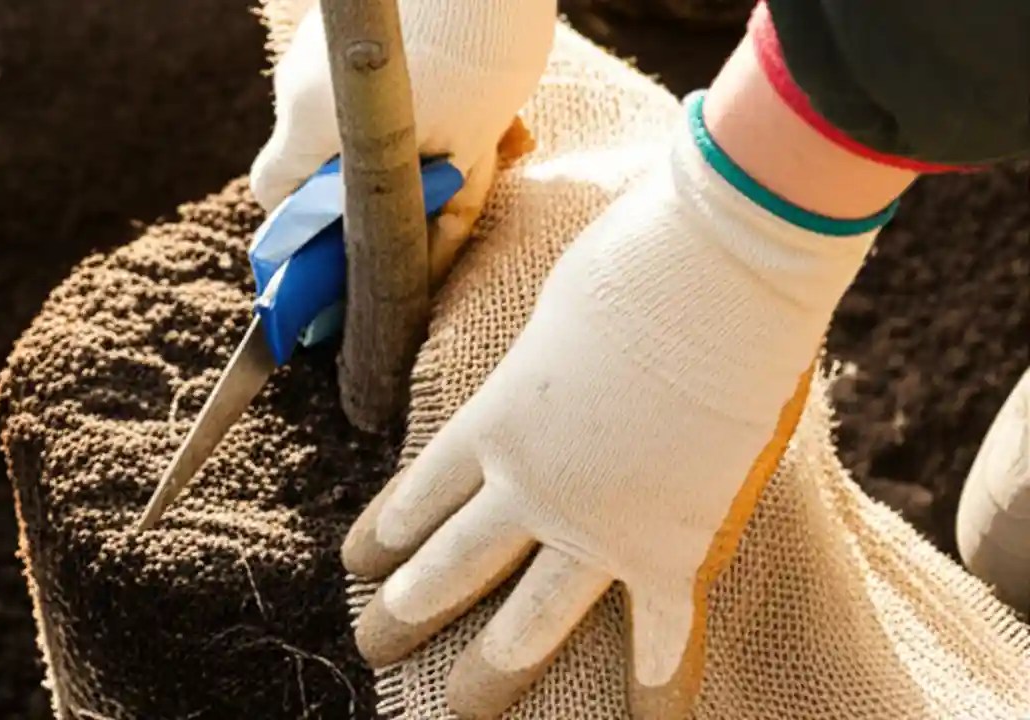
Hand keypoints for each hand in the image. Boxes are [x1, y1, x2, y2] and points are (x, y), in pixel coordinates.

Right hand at [249, 0, 553, 284]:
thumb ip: (442, 215)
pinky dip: (413, 94)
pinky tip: (473, 91)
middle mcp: (301, 81)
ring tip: (481, 134)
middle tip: (441, 186)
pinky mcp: (352, 20)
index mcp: (310, 122)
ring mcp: (323, 44)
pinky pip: (373, 77)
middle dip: (377, 178)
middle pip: (320, 153)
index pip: (273, 192)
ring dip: (404, 136)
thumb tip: (429, 274)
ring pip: (354, 114)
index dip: (305, 226)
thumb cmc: (474, 55)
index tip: (349, 238)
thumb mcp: (468, 152)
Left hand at [341, 98, 882, 718]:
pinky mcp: (674, 548)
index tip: (358, 562)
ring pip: (528, 623)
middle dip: (407, 611)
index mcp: (495, 423)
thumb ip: (551, 350)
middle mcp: (530, 488)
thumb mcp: (559, 300)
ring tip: (453, 712)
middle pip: (450, 566)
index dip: (385, 531)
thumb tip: (566, 340)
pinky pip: (663, 638)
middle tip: (373, 644)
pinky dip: (660, 688)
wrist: (717, 275)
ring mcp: (598, 528)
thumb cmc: (638, 260)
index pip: (420, 493)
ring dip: (489, 675)